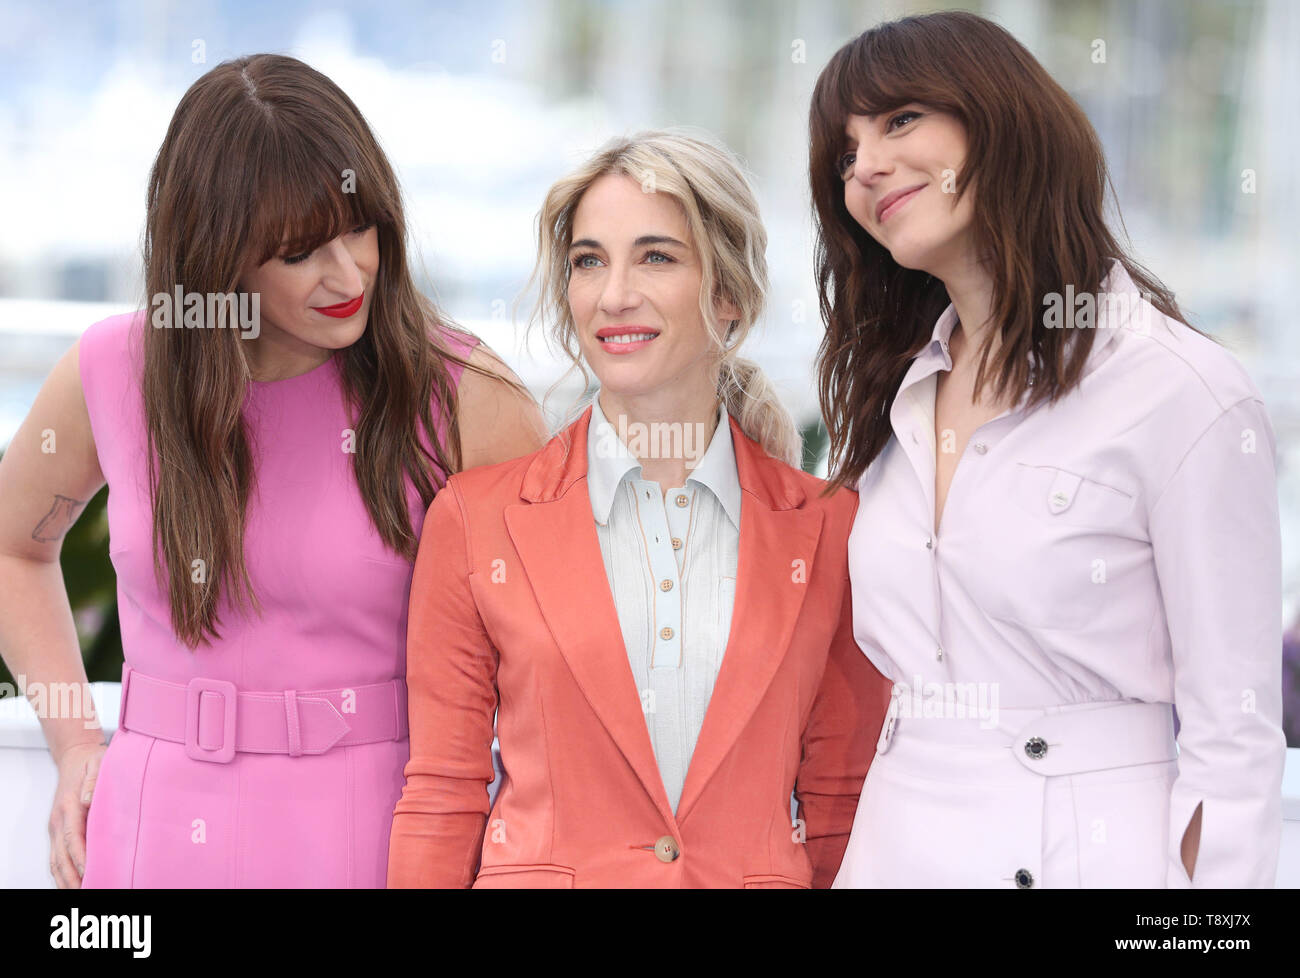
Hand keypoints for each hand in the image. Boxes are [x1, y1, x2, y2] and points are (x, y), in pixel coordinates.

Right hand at [47, 740, 106, 887]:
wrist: (74, 756)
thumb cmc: (91, 761)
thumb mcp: (97, 763)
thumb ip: (93, 781)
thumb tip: (87, 800)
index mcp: (70, 806)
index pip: (73, 837)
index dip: (80, 856)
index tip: (89, 871)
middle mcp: (59, 820)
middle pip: (62, 855)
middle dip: (72, 876)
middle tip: (86, 891)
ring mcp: (56, 826)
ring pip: (56, 860)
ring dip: (65, 879)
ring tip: (79, 894)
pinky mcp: (58, 830)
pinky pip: (56, 856)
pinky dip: (60, 873)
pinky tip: (70, 884)